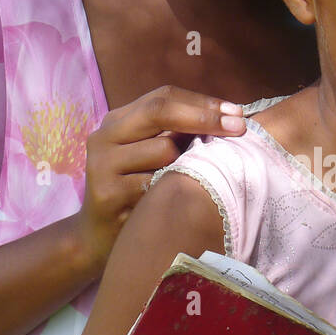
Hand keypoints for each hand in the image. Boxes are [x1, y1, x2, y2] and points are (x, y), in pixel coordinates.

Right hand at [74, 85, 245, 268]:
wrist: (97, 238)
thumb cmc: (136, 192)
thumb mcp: (150, 156)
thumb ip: (174, 134)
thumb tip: (229, 117)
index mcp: (116, 121)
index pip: (163, 96)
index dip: (202, 102)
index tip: (237, 112)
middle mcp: (104, 136)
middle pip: (160, 112)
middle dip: (204, 117)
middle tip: (239, 126)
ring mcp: (101, 164)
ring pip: (164, 150)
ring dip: (184, 164)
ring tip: (181, 182)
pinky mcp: (106, 193)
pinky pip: (156, 184)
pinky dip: (169, 191)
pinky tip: (167, 202)